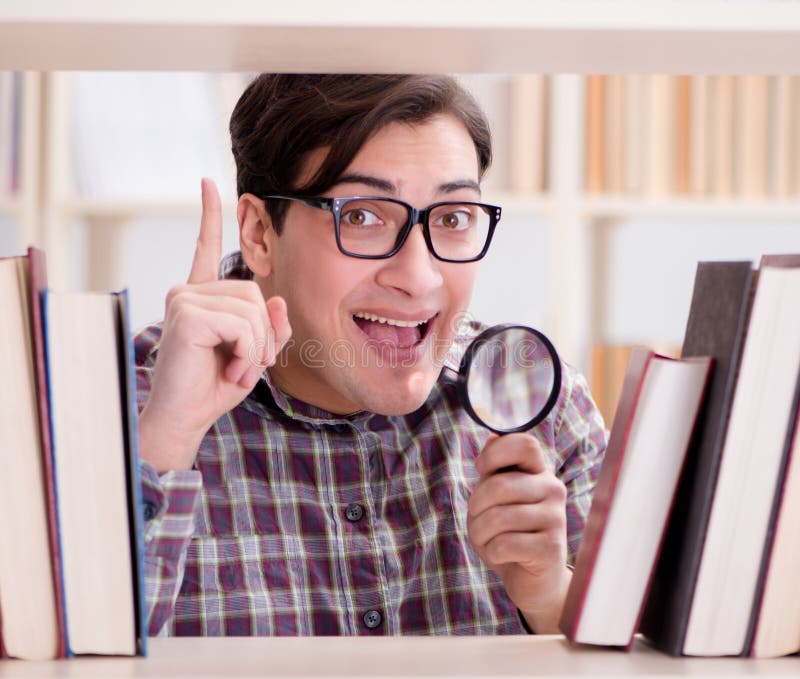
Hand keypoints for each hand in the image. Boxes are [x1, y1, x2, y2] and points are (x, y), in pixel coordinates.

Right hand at [138, 178, 291, 472]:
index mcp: (201, 298)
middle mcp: (188, 292)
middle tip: (249, 365)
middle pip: (255, 294)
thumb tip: (278, 301)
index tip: (206, 182)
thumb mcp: (254, 354)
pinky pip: (242, 324)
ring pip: (252, 310)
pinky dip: (247, 352)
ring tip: (237, 370)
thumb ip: (271, 327)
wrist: (187, 417)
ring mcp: (184, 300)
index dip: (209, 216)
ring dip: (256, 348)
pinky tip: (230, 369)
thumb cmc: (215, 386)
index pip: (206, 248)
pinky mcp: (187, 314)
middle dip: (264, 335)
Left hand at [467, 433, 570, 632]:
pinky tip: (502, 556)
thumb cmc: (509, 534)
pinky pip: (505, 544)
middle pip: (500, 485)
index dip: (495, 454)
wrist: (532, 581)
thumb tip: (493, 436)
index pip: (525, 443)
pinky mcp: (552, 548)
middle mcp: (553, 490)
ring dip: (480, 533)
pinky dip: (492, 552)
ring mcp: (556, 518)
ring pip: (499, 517)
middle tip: (476, 520)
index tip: (482, 470)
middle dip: (475, 506)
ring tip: (486, 540)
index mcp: (539, 473)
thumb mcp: (496, 500)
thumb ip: (494, 470)